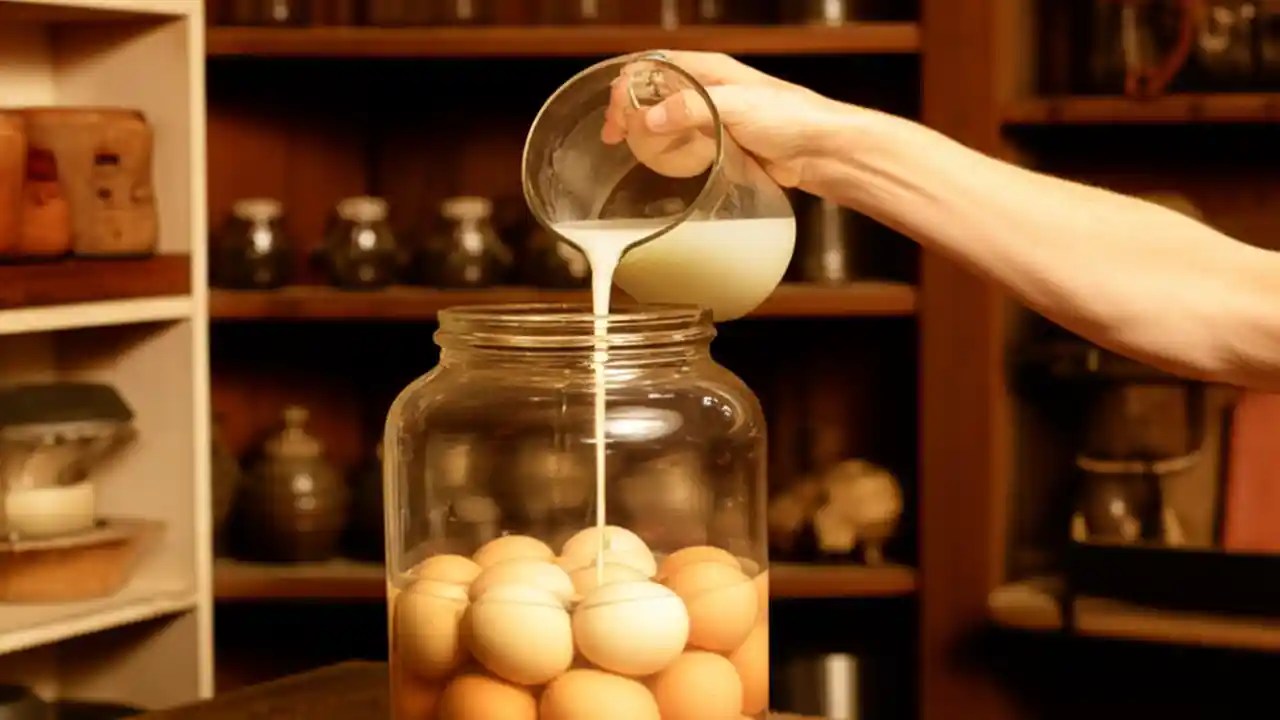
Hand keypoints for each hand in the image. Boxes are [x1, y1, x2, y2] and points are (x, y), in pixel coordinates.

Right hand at [601, 51, 845, 187]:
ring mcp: (714, 118)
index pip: (654, 65)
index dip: (627, 83)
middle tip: (610, 134)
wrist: (822, 151)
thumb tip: (647, 120)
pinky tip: (657, 165)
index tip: (612, 111)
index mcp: (709, 70)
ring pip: (667, 120)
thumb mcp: (735, 106)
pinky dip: (666, 152)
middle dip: (628, 109)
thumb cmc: (790, 118)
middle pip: (655, 92)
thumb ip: (690, 110)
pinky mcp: (723, 145)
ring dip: (644, 133)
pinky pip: (685, 144)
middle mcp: (708, 90)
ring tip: (624, 150)